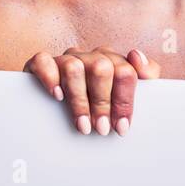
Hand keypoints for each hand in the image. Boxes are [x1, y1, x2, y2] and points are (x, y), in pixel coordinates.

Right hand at [24, 47, 158, 135]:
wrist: (56, 111)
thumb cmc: (96, 105)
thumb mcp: (123, 95)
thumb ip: (144, 76)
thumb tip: (137, 56)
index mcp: (112, 60)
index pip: (125, 71)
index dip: (124, 101)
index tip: (120, 127)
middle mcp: (89, 56)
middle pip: (102, 68)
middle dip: (103, 103)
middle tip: (101, 129)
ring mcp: (65, 59)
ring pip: (74, 68)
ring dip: (79, 100)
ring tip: (82, 125)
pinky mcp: (40, 63)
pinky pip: (44, 61)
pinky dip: (50, 78)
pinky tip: (57, 96)